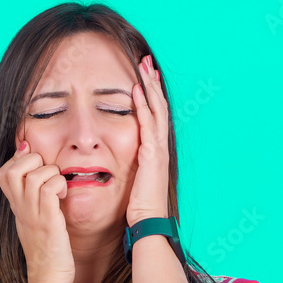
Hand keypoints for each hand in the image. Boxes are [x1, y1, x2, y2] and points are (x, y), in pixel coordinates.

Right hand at [0, 141, 74, 282]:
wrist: (48, 278)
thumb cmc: (47, 249)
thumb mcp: (33, 219)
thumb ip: (32, 198)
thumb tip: (38, 179)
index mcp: (16, 206)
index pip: (2, 172)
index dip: (18, 160)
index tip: (36, 167)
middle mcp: (20, 208)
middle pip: (12, 168)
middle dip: (33, 161)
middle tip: (47, 175)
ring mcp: (33, 215)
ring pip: (34, 176)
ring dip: (52, 173)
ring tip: (59, 188)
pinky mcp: (48, 222)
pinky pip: (49, 190)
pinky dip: (59, 186)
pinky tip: (64, 197)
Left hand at [126, 54, 170, 225]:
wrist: (148, 222)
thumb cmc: (139, 206)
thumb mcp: (134, 179)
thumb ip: (131, 165)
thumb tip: (122, 158)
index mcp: (155, 150)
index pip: (154, 116)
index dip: (150, 95)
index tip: (144, 77)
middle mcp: (159, 146)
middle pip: (159, 106)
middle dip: (152, 83)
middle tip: (147, 61)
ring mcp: (157, 150)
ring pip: (156, 110)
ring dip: (150, 87)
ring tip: (144, 67)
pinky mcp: (152, 155)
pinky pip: (148, 125)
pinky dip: (144, 106)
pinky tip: (137, 91)